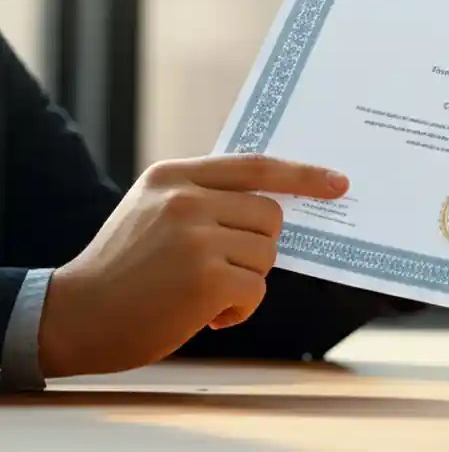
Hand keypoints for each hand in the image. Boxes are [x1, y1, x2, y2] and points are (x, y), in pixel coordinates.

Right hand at [37, 153, 348, 377]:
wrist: (74, 316)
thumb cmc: (124, 270)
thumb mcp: (154, 212)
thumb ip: (206, 197)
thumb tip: (276, 204)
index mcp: (174, 175)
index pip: (256, 166)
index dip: (303, 175)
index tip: (338, 183)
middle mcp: (186, 198)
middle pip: (270, 215)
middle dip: (258, 246)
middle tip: (219, 268)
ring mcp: (196, 236)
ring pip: (267, 253)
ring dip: (245, 281)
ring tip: (201, 292)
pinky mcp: (206, 277)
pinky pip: (256, 289)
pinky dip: (238, 309)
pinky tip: (203, 315)